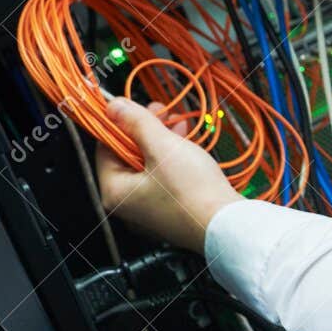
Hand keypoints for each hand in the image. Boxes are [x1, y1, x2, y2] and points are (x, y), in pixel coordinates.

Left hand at [95, 97, 242, 252]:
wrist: (226, 224)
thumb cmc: (192, 193)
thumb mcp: (162, 146)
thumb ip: (136, 122)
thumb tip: (114, 107)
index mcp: (114, 192)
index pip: (105, 147)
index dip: (121, 122)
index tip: (134, 106)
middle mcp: (127, 204)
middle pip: (127, 155)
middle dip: (146, 129)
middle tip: (160, 111)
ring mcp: (148, 209)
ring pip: (148, 164)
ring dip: (162, 141)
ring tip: (178, 124)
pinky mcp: (169, 210)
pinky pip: (163, 177)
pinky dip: (172, 158)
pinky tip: (186, 144)